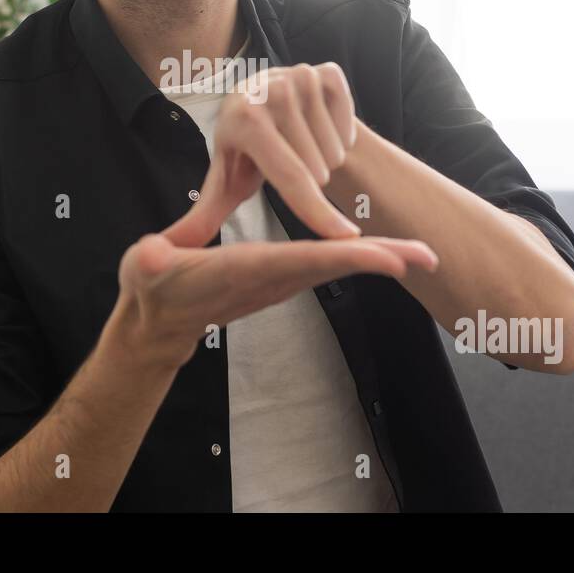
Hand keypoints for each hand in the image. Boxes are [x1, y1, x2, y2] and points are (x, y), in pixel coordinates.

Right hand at [112, 227, 438, 370]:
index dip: (347, 258)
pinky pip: (329, 264)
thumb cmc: (152, 287)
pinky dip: (361, 256)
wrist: (160, 322)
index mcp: (247, 268)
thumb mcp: (144, 268)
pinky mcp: (281, 275)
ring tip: (420, 250)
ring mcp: (281, 279)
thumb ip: (149, 260)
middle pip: (336, 266)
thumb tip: (150, 256)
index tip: (389, 258)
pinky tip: (385, 250)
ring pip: (338, 265)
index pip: (304, 260)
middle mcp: (273, 277)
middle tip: (430, 255)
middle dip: (383, 259)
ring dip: (380, 257)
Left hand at [166, 62, 362, 244]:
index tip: (347, 239)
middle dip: (311, 182)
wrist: (262, 101)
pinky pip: (350, 119)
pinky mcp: (328, 71)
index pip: (291, 178)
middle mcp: (272, 91)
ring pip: (336, 150)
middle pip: (318, 170)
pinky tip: (319, 128)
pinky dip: (342, 133)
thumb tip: (166, 253)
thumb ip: (202, 217)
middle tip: (289, 164)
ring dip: (326, 159)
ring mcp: (301, 77)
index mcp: (246, 122)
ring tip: (302, 147)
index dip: (318, 213)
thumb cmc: (246, 153)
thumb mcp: (224, 182)